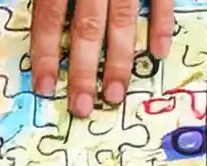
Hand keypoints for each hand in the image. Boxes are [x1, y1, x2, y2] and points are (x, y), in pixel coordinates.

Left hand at [29, 0, 174, 116]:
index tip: (44, 88)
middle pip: (87, 28)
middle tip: (81, 107)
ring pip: (123, 20)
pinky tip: (158, 53)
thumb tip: (44, 27)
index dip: (46, 53)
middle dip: (84, 70)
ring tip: (115, 95)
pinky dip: (161, 26)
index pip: (50, 18)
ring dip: (119, 61)